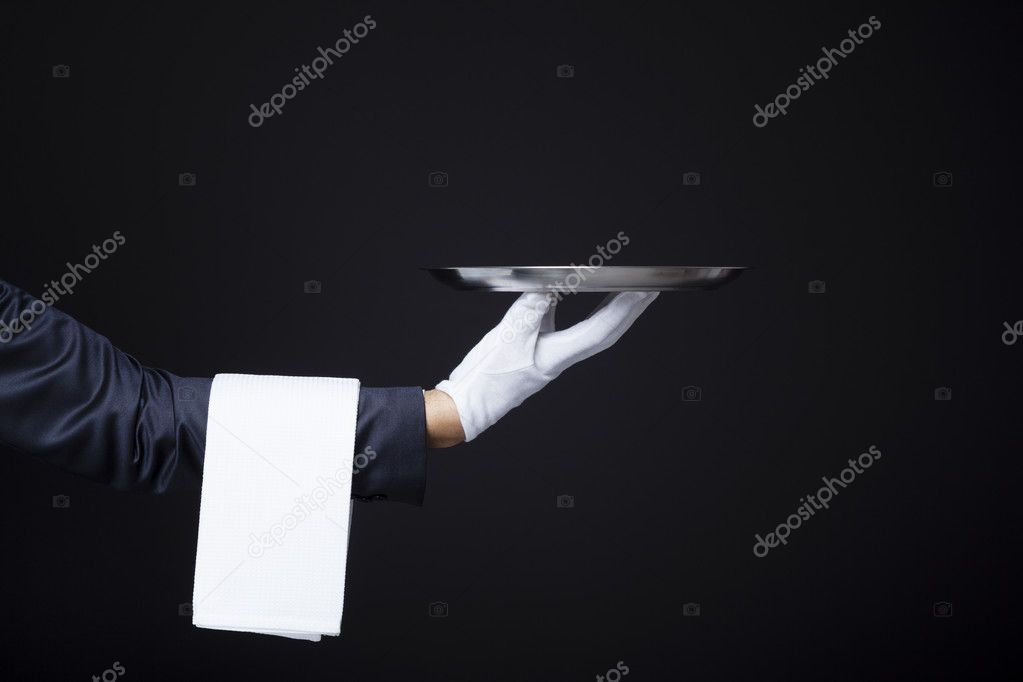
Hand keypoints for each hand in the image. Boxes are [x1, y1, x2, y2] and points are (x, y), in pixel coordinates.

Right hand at [435, 291, 658, 440]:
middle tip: (650, 290)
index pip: (600, 330)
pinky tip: (585, 299)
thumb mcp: (506, 337)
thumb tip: (549, 287)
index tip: (643, 291)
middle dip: (630, 311)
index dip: (623, 310)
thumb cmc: (486, 378)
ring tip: (629, 293)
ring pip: (592, 331)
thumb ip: (529, 309)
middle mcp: (561, 358)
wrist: (469, 403)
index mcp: (557, 357)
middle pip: (605, 332)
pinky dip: (584, 312)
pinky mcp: (539, 350)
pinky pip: (571, 328)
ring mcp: (552, 355)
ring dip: (613, 312)